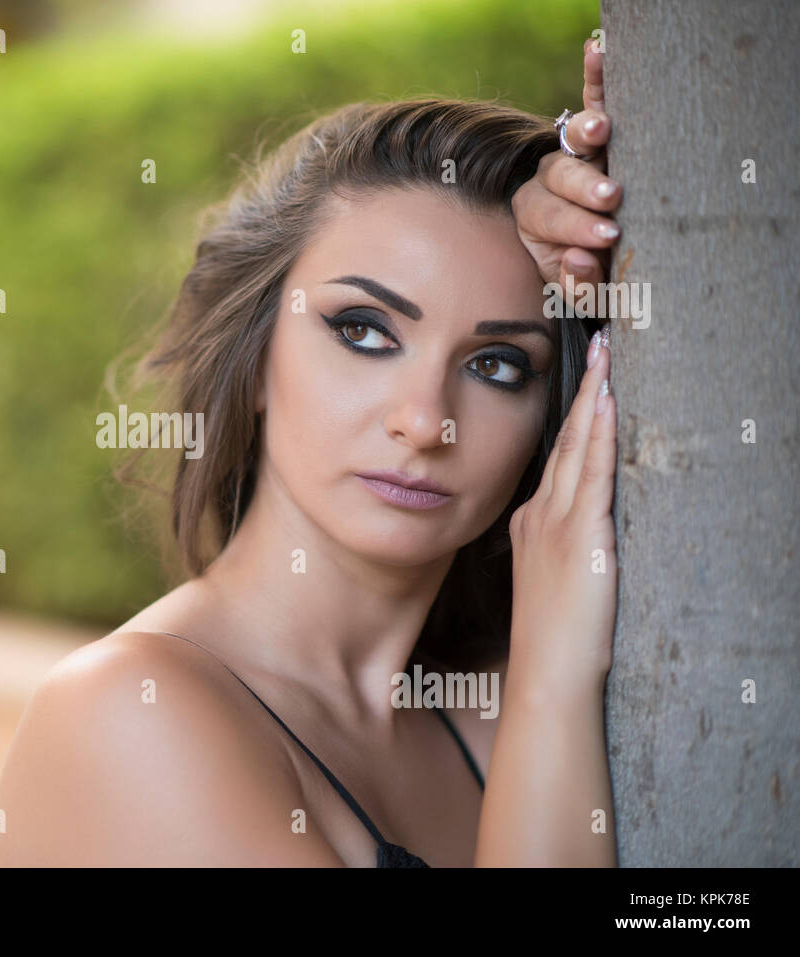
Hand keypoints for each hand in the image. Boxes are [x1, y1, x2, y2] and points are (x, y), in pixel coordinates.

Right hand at [507, 325, 616, 703]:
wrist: (547, 675)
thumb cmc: (553, 642)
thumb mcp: (553, 585)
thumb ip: (564, 552)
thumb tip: (583, 536)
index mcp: (531, 524)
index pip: (558, 458)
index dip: (575, 416)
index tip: (591, 379)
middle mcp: (539, 515)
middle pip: (566, 440)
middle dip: (586, 390)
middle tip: (601, 345)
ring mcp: (557, 522)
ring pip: (578, 446)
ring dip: (596, 398)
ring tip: (609, 356)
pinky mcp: (582, 536)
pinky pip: (592, 473)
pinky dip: (600, 433)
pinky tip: (610, 403)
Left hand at [510, 37, 620, 313]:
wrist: (608, 263)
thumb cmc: (593, 277)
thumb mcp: (582, 291)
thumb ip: (578, 282)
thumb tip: (579, 259)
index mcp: (534, 218)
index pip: (544, 216)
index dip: (571, 226)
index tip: (604, 238)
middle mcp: (548, 181)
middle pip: (557, 177)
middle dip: (583, 189)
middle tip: (611, 198)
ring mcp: (574, 155)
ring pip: (575, 139)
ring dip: (588, 131)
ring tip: (603, 131)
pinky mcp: (600, 136)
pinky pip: (596, 99)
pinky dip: (597, 75)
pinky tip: (597, 49)